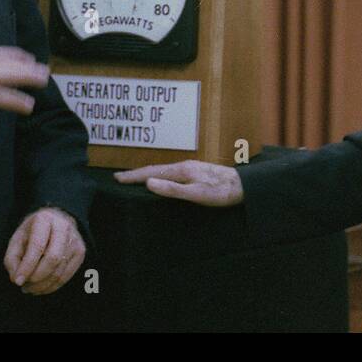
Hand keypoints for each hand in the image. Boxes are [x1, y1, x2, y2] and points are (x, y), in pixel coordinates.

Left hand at [3, 207, 85, 294]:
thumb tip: (17, 279)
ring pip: (59, 270)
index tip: (18, 281)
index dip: (27, 266)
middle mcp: (63, 226)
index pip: (38, 246)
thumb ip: (12, 259)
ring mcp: (74, 239)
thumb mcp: (16, 240)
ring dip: (42, 285)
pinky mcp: (80, 252)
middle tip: (24, 285)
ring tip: (29, 288)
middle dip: (36, 277)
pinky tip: (40, 288)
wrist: (54, 221)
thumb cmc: (32, 233)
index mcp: (44, 219)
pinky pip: (66, 276)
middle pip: (52, 258)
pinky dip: (51, 286)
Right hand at [114, 160, 243, 206]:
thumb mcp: (196, 194)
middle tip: (120, 178)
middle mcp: (184, 166)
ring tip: (136, 178)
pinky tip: (162, 180)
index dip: (134, 176)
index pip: (151, 173)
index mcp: (181, 170)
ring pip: (164, 170)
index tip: (117, 178)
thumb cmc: (221, 192)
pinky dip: (160, 175)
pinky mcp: (197, 172)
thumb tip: (149, 183)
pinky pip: (172, 173)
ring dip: (148, 173)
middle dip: (137, 174)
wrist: (243, 186)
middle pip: (155, 169)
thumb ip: (173, 189)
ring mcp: (191, 168)